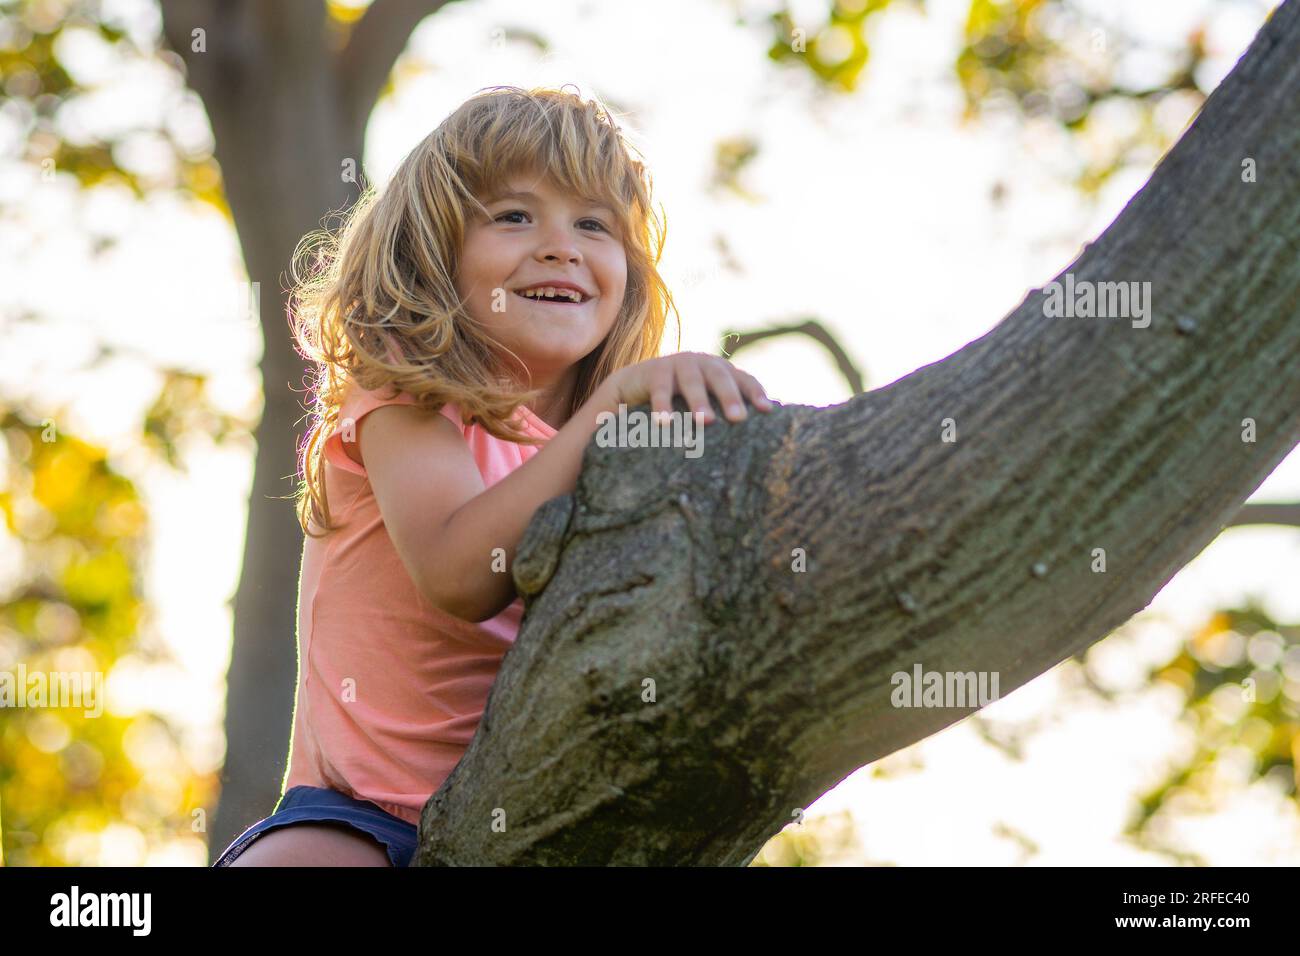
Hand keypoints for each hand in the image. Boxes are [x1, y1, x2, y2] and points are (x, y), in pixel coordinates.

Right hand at [604, 351, 773, 423]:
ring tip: (706, 422)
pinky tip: (665, 424)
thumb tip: (755, 432)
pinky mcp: (654, 371)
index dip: (755, 392)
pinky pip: (660, 389)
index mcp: (720, 371)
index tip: (766, 410)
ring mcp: (678, 363)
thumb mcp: (703, 402)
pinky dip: (663, 405)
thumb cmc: (678, 400)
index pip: (743, 379)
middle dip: (730, 397)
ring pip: (692, 381)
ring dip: (699, 400)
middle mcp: (702, 363)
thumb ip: (723, 411)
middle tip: (738, 419)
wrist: (635, 383)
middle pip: (720, 377)